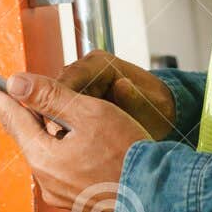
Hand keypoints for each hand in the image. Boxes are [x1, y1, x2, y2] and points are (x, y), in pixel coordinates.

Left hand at [0, 72, 149, 211]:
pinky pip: (62, 166)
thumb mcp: (89, 113)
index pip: (12, 118)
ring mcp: (62, 194)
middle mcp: (47, 181)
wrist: (160, 198)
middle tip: (14, 90)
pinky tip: (81, 139)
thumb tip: (16, 84)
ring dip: (49, 129)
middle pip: (28, 135)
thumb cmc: (130, 155)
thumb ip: (49, 96)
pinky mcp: (78, 200)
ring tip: (60, 111)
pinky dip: (64, 147)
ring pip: (47, 150)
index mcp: (44, 158)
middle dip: (24, 111)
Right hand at [55, 50, 176, 140]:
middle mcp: (84, 69)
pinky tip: (66, 146)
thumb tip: (122, 86)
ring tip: (61, 147)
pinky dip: (62, 125)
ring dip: (56, 122)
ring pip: (55, 101)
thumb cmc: (156, 108)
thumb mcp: (149, 107)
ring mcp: (79, 83)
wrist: (157, 111)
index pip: (69, 78)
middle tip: (58, 143)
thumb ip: (135, 99)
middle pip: (56, 90)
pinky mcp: (76, 97)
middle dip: (54, 114)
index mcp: (100, 64)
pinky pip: (61, 110)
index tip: (59, 129)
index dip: (59, 101)